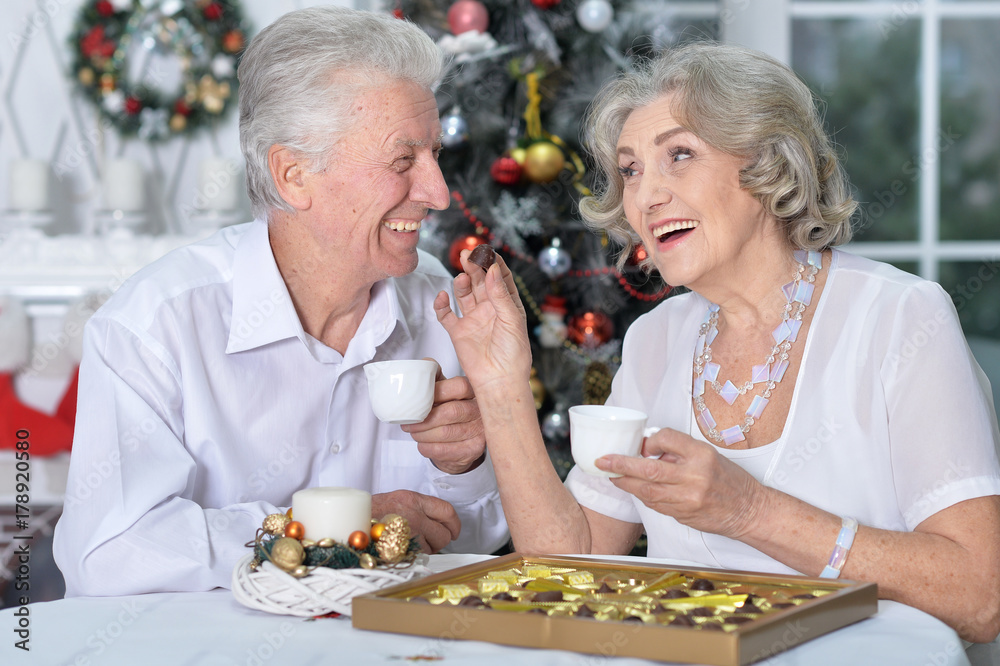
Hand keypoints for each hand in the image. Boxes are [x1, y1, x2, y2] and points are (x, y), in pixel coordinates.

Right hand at [371, 490, 461, 553]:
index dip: (454, 524)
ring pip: (433, 548)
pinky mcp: (401, 550)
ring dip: (425, 550)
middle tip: (429, 542)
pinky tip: (402, 551)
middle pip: (444, 533)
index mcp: (411, 499)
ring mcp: (408, 533)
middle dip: (440, 541)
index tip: (454, 530)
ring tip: (407, 544)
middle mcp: (413, 514)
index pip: (446, 510)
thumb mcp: (394, 500)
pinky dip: (414, 556)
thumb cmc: (366, 514)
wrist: (346, 524)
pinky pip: (418, 557)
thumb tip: (434, 522)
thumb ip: (416, 508)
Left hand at [401, 366, 485, 474]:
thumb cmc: (446, 409)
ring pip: (446, 432)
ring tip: (413, 433)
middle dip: (424, 419)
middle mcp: (480, 409)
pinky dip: (428, 448)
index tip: (418, 400)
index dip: (436, 393)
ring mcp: (480, 430)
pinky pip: (446, 450)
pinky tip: (423, 444)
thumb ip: (432, 376)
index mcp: (473, 390)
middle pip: (451, 412)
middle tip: (408, 423)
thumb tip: (420, 369)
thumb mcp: (442, 389)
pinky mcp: (475, 449)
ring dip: (423, 434)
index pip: (459, 386)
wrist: (459, 440)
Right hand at [434, 252, 531, 390]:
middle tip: (467, 255)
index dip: (494, 264)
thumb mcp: (512, 320)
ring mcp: (473, 320)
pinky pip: (446, 314)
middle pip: (480, 282)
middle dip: (474, 267)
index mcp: (507, 306)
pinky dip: (441, 304)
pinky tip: (442, 297)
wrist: (499, 381)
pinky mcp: (458, 332)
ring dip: (461, 283)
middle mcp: (490, 310)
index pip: (500, 278)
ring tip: (461, 276)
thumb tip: (492, 270)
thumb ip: (500, 295)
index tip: (487, 252)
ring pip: (464, 294)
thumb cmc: (513, 354)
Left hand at [596, 428, 767, 539]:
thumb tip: (647, 447)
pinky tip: (633, 489)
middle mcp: (694, 476)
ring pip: (647, 490)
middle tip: (603, 461)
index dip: (649, 440)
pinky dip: (642, 495)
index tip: (642, 443)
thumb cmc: (729, 479)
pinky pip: (655, 504)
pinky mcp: (683, 515)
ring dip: (625, 482)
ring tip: (612, 475)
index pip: (666, 438)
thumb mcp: (709, 455)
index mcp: (702, 455)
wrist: (749, 510)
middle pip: (648, 468)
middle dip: (621, 464)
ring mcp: (688, 498)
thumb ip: (679, 451)